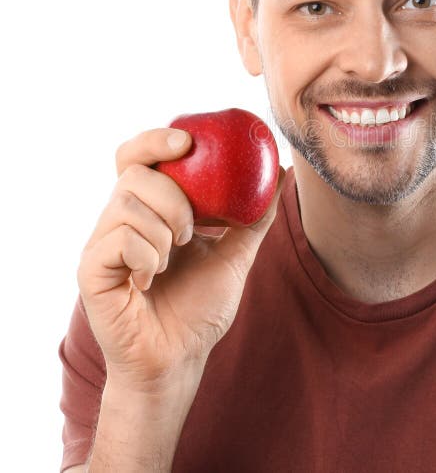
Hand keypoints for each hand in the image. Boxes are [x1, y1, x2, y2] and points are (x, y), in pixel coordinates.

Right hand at [77, 127, 284, 392]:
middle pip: (133, 171)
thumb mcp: (236, 254)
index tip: (188, 141)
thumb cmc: (200, 308)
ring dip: (164, 231)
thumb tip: (281, 172)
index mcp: (149, 209)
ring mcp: (102, 244)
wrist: (180, 358)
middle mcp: (120, 220)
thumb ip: (256, 215)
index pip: (139, 157)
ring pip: (126, 204)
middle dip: (172, 194)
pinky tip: (151, 278)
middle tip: (192, 228)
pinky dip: (146, 255)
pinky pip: (118, 240)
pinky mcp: (91, 270)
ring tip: (174, 258)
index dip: (156, 140)